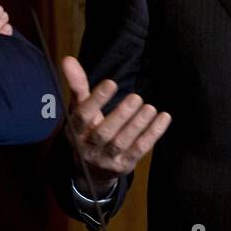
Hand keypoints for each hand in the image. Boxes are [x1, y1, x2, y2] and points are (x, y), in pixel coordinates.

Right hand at [61, 56, 170, 192]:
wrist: (91, 171)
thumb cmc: (87, 130)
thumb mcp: (79, 109)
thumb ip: (77, 85)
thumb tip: (68, 59)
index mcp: (75, 131)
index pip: (83, 116)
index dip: (96, 100)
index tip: (111, 82)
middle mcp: (88, 147)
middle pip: (104, 132)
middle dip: (121, 115)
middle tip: (136, 97)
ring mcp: (106, 159)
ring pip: (122, 142)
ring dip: (137, 125)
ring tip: (149, 108)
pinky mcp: (123, 165)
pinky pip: (139, 150)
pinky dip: (152, 134)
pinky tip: (163, 118)